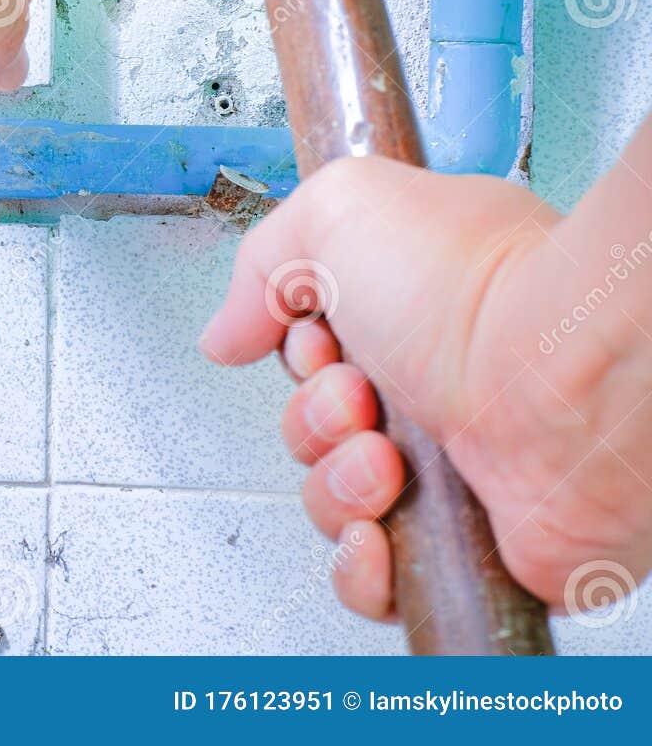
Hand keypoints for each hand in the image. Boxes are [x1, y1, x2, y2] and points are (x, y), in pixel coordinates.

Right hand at [199, 154, 651, 621]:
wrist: (568, 382)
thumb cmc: (481, 288)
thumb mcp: (339, 209)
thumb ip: (262, 260)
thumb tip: (226, 332)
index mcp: (407, 315)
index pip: (309, 355)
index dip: (296, 354)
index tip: (319, 337)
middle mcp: (432, 395)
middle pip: (311, 434)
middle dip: (313, 422)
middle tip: (360, 400)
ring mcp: (452, 477)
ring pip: (333, 506)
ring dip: (336, 488)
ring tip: (387, 462)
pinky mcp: (473, 552)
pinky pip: (377, 584)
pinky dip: (359, 568)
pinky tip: (378, 532)